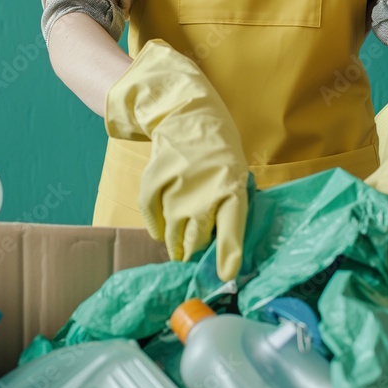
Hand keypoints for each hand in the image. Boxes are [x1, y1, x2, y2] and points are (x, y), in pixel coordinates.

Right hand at [104, 39, 247, 280]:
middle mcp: (205, 186)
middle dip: (195, 250)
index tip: (226, 275)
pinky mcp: (155, 178)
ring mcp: (177, 182)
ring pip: (173, 230)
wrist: (187, 112)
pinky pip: (151, 214)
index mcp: (233, 185)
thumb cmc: (219, 150)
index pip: (233, 224)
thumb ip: (229, 205)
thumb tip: (224, 248)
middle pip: (197, 236)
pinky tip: (160, 231)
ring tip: (178, 250)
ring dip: (175, 243)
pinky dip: (155, 226)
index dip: (229, 252)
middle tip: (193, 253)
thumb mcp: (236, 173)